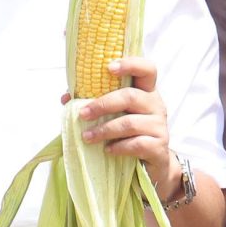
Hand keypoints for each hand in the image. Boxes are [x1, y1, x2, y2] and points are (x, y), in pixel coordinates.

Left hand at [76, 54, 173, 176]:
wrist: (150, 161)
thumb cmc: (127, 131)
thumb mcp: (113, 114)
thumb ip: (93, 102)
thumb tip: (66, 98)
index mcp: (145, 91)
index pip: (147, 69)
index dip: (130, 64)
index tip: (109, 67)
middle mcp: (155, 104)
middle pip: (131, 96)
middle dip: (102, 105)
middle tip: (82, 114)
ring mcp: (159, 126)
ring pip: (130, 123)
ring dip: (104, 130)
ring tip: (86, 137)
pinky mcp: (159, 146)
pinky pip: (137, 144)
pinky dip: (118, 147)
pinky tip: (107, 150)